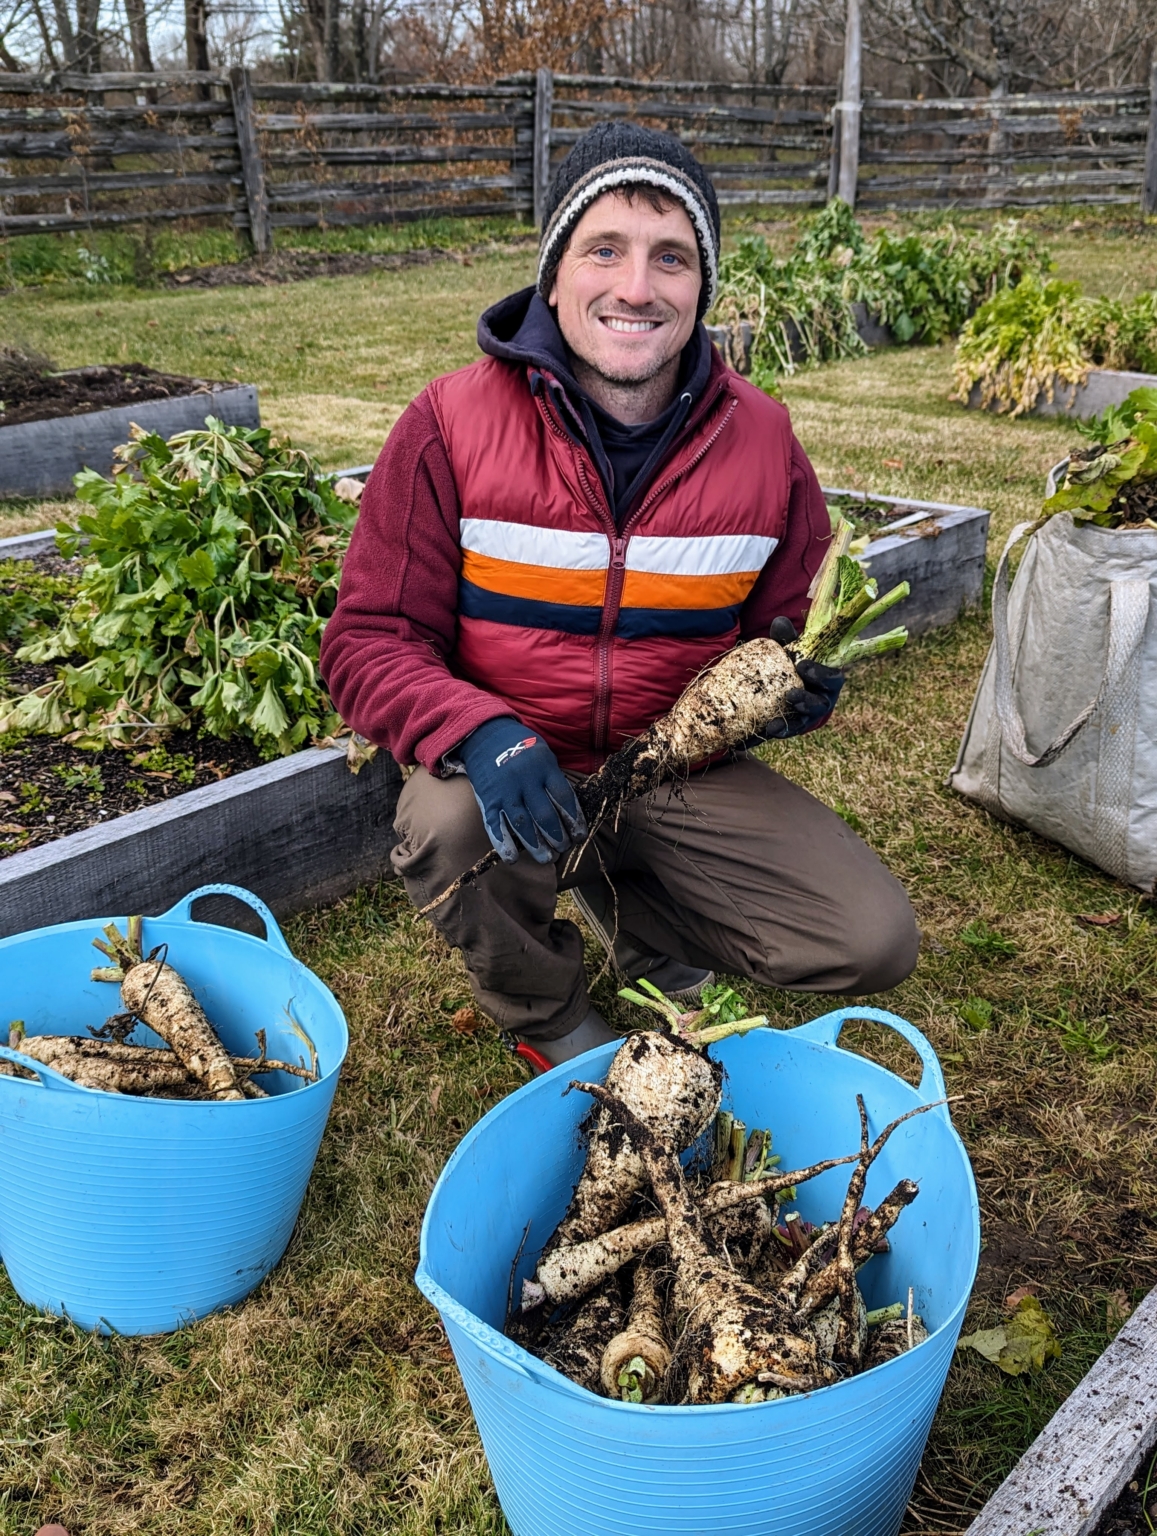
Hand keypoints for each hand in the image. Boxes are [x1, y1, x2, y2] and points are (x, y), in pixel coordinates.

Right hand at [456, 716, 585, 863]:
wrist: (484, 733)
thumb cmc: (520, 746)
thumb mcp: (543, 753)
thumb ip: (554, 778)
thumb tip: (569, 809)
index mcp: (544, 767)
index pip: (564, 798)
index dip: (574, 820)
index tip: (580, 835)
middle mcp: (526, 780)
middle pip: (545, 814)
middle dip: (557, 836)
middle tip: (563, 848)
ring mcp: (505, 791)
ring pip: (523, 824)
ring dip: (536, 845)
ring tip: (547, 858)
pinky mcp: (488, 799)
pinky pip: (495, 825)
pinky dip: (504, 844)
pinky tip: (513, 858)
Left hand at [762, 617, 844, 738]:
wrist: (786, 681)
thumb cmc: (794, 661)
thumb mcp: (792, 649)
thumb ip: (788, 637)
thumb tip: (779, 622)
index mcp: (828, 680)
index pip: (833, 678)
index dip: (821, 674)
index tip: (802, 666)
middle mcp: (822, 699)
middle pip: (821, 705)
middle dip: (807, 702)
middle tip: (791, 696)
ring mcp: (808, 716)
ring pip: (805, 722)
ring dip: (791, 723)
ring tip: (774, 725)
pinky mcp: (794, 725)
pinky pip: (788, 730)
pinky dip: (779, 730)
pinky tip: (767, 730)